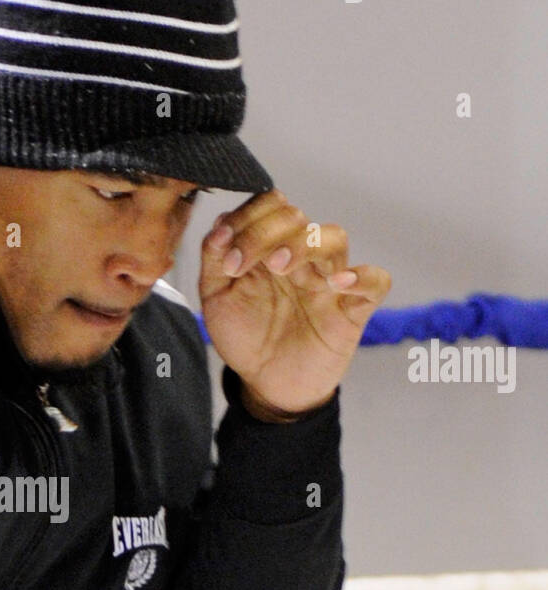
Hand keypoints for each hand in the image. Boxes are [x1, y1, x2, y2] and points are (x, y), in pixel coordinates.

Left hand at [199, 189, 390, 415]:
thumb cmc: (246, 336)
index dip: (246, 219)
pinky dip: (363, 277)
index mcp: (269, 248)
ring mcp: (328, 281)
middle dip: (264, 233)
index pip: (269, 206)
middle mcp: (301, 258)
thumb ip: (213, 260)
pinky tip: (337, 284)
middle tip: (241, 265)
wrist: (267, 383)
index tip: (226, 258)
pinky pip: (376, 281)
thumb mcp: (216, 299)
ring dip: (305, 244)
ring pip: (334, 238)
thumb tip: (220, 225)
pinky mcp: (352, 309)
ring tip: (279, 266)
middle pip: (296, 218)